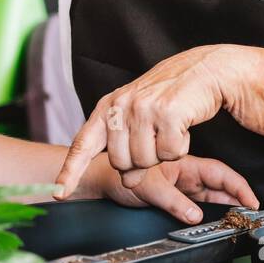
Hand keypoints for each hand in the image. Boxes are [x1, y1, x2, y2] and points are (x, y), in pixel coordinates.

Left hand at [54, 44, 246, 196]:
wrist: (204, 69)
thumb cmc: (171, 95)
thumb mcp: (140, 116)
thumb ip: (127, 146)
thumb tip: (128, 181)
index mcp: (108, 106)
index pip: (83, 143)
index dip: (71, 171)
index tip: (59, 192)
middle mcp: (121, 105)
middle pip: (121, 162)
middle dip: (142, 161)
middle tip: (157, 139)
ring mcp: (143, 108)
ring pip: (145, 161)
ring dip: (163, 153)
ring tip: (170, 129)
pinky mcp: (166, 113)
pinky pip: (169, 153)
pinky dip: (180, 146)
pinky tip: (183, 126)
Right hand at [68, 153, 259, 224]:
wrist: (98, 174)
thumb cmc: (127, 178)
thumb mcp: (157, 191)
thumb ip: (179, 202)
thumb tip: (196, 217)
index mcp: (186, 167)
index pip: (219, 173)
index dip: (237, 186)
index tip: (253, 200)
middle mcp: (181, 169)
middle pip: (215, 176)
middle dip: (235, 190)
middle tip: (253, 203)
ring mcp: (170, 171)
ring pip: (199, 182)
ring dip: (221, 194)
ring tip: (240, 204)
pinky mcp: (153, 175)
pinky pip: (170, 191)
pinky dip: (181, 205)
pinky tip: (191, 215)